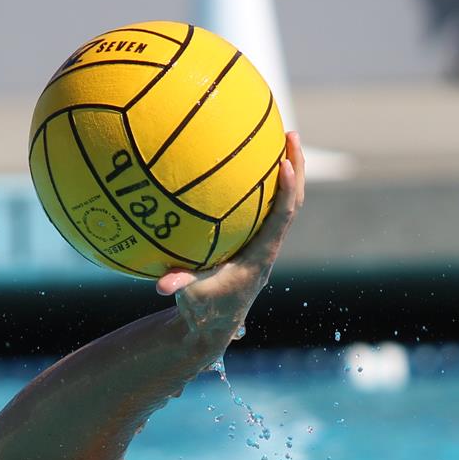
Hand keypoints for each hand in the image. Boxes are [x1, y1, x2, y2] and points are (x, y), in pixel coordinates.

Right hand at [155, 132, 305, 335]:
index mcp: (260, 256)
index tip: (286, 162)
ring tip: (281, 135)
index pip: (281, 218)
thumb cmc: (203, 310)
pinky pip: (267, 206)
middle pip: (293, 202)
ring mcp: (264, 242)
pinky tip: (250, 159)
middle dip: (297, 167)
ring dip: (288, 170)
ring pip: (285, 202)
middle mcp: (268, 246)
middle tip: (290, 133)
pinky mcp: (255, 240)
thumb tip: (162, 285)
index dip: (287, 190)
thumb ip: (181, 287)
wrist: (213, 326)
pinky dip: (266, 183)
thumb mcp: (191, 298)